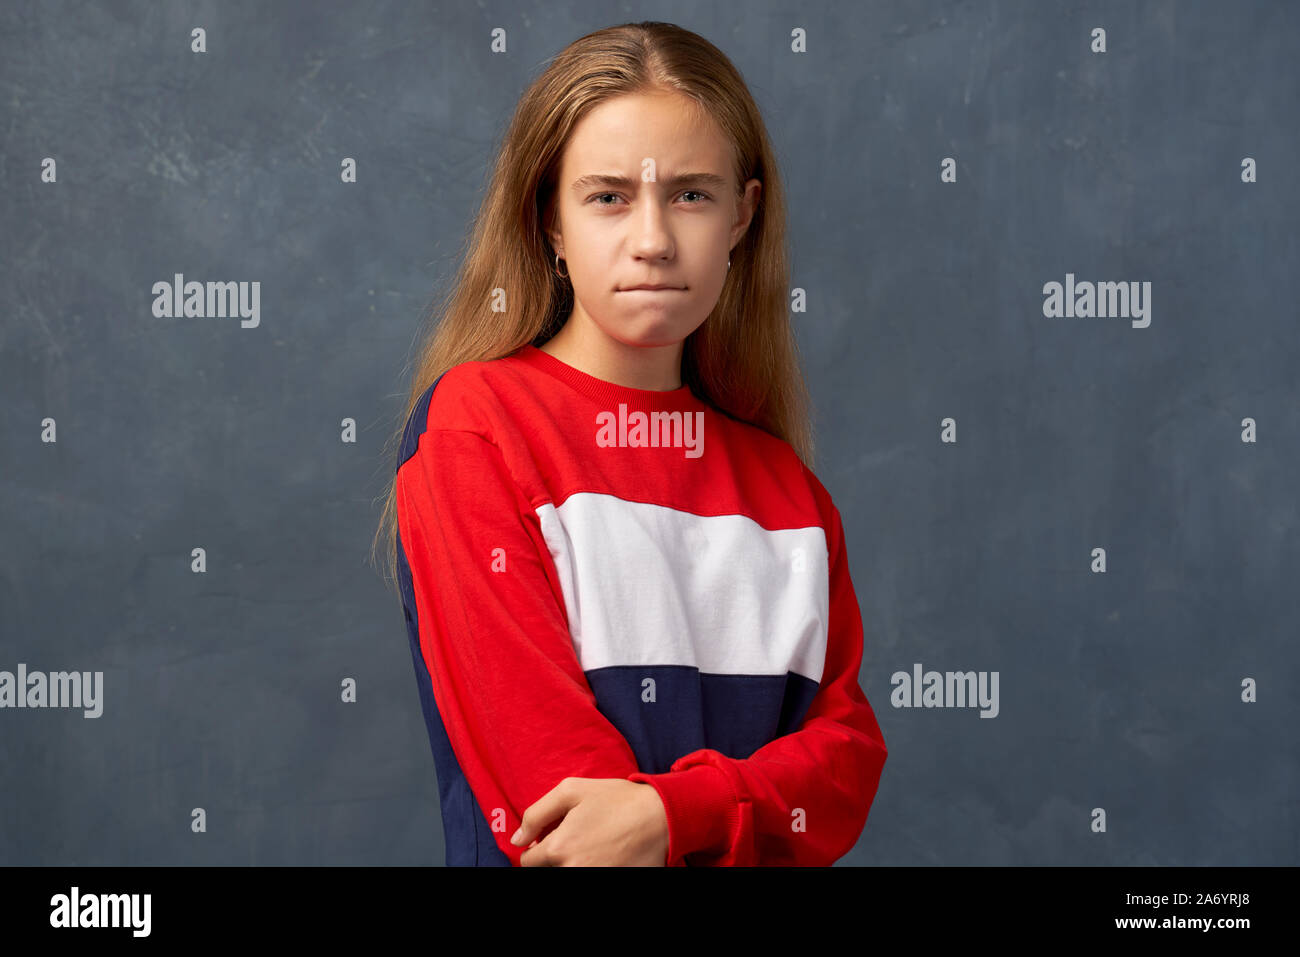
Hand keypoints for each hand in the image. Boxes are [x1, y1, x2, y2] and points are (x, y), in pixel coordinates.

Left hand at [510, 777, 667, 865]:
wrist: (661, 816)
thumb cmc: (617, 799)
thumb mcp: (571, 790)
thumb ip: (536, 814)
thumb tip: (517, 839)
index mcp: (559, 848)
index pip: (528, 861)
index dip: (537, 847)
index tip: (552, 837)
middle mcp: (573, 870)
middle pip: (549, 871)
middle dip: (556, 856)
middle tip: (578, 837)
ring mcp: (594, 879)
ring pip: (569, 873)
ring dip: (574, 862)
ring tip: (593, 845)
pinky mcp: (613, 881)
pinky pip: (591, 876)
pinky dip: (594, 865)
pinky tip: (606, 854)